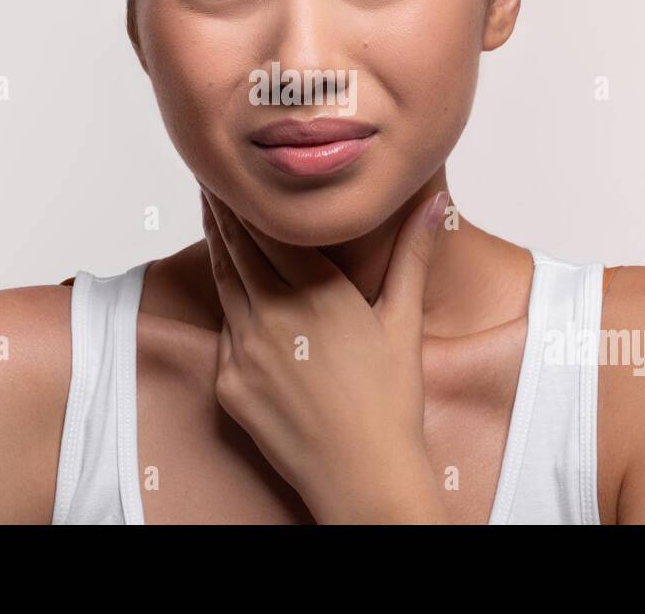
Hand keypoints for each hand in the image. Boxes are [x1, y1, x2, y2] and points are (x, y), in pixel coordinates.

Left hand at [200, 185, 451, 523]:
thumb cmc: (390, 402)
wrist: (362, 475)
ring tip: (210, 217)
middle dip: (220, 210)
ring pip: (222, 283)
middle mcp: (273, 314)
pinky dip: (226, 306)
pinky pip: (223, 332)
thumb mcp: (404, 320)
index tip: (233, 170)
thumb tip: (434, 200)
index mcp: (316, 291)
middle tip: (210, 178)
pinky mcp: (229, 383)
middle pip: (235, 247)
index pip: (266, 227)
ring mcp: (245, 349)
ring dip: (215, 247)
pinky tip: (230, 290)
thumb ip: (413, 253)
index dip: (245, 196)